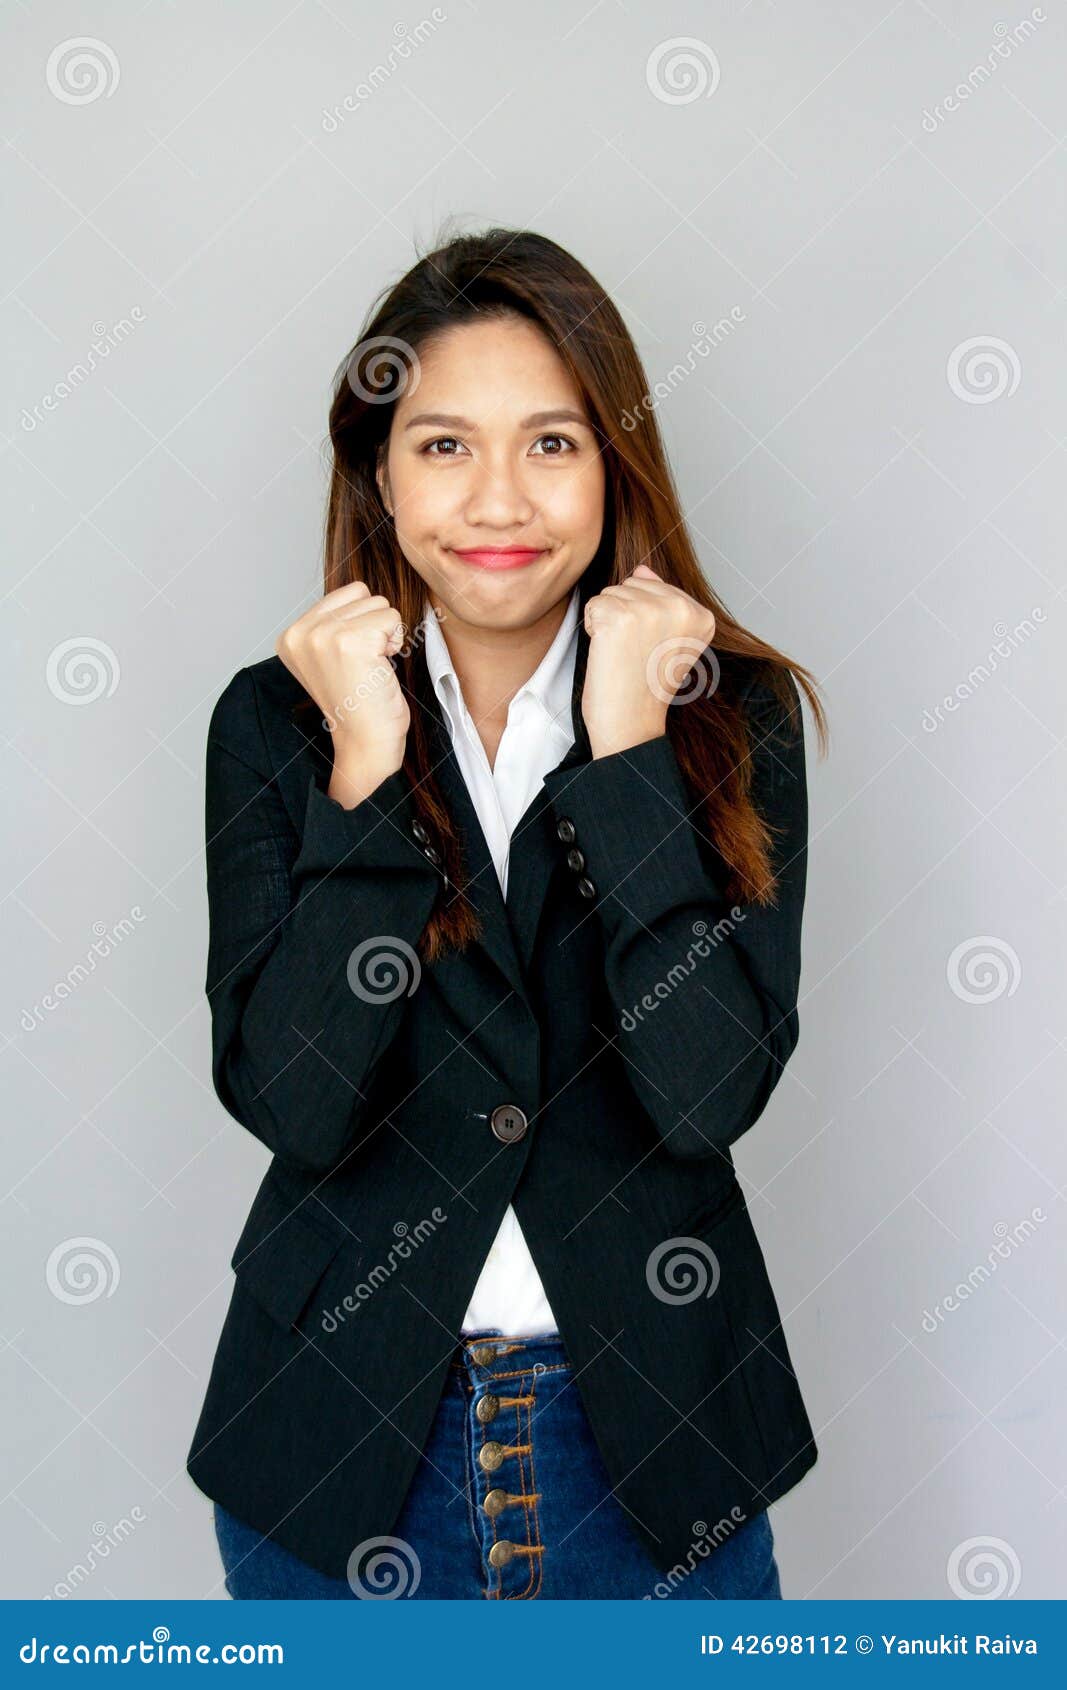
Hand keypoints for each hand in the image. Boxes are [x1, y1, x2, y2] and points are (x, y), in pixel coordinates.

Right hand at [276, 582, 409, 778]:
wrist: (366, 742)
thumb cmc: (358, 701)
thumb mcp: (329, 656)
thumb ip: (333, 622)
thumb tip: (360, 591)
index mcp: (291, 635)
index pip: (347, 593)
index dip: (361, 622)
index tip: (352, 659)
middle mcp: (300, 632)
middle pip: (362, 593)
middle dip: (374, 626)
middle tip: (364, 664)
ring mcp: (323, 635)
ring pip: (379, 603)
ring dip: (385, 634)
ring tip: (371, 666)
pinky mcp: (351, 641)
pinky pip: (392, 618)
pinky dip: (395, 642)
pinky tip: (380, 669)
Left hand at [581, 564, 716, 757]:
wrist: (630, 724)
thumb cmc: (644, 687)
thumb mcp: (666, 641)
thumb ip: (660, 600)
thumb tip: (642, 569)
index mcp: (702, 615)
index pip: (654, 586)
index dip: (642, 619)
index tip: (651, 651)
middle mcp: (682, 608)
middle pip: (631, 584)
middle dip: (624, 615)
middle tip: (634, 654)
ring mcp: (651, 610)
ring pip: (610, 593)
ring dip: (607, 623)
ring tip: (623, 655)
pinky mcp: (620, 616)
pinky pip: (593, 605)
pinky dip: (592, 629)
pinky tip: (608, 654)